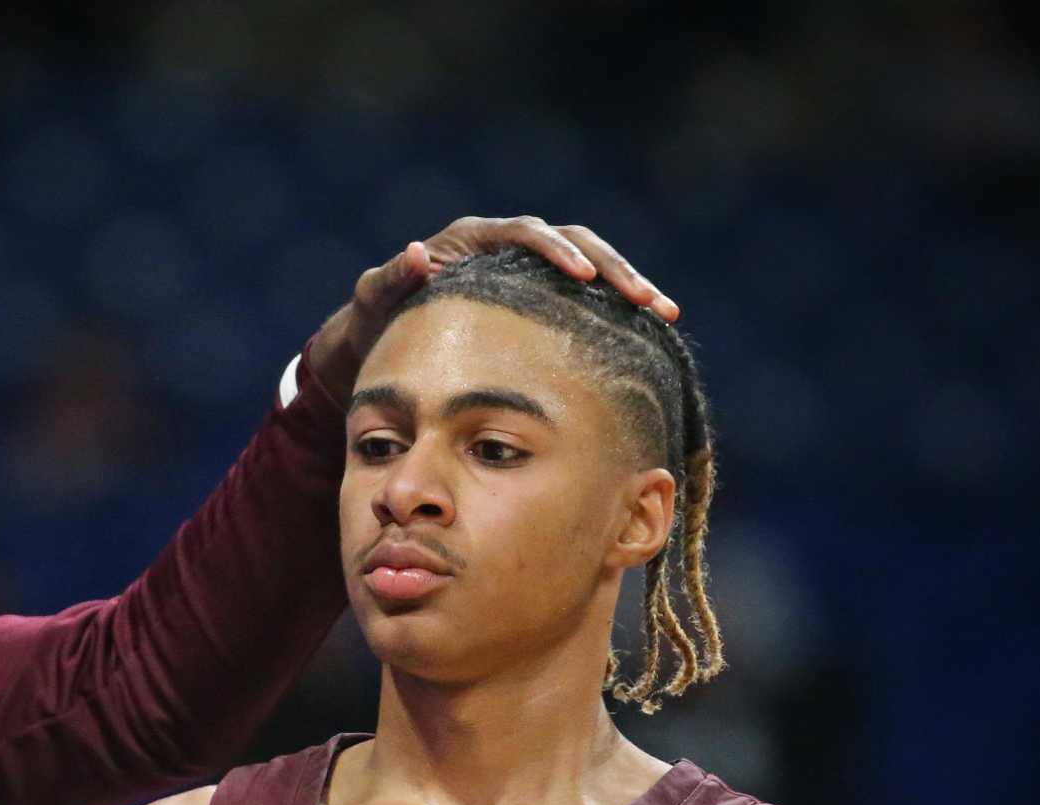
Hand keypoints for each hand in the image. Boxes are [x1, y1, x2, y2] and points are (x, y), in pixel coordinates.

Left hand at [306, 215, 678, 400]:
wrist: (381, 336)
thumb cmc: (376, 317)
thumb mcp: (375, 297)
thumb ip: (392, 277)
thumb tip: (417, 251)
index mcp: (475, 238)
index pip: (527, 234)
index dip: (558, 252)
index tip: (584, 278)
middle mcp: (508, 247)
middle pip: (576, 243)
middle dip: (615, 270)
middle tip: (648, 301)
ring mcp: (527, 272)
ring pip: (591, 267)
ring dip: (629, 288)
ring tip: (664, 314)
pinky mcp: (539, 298)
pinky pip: (585, 298)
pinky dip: (615, 311)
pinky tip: (649, 334)